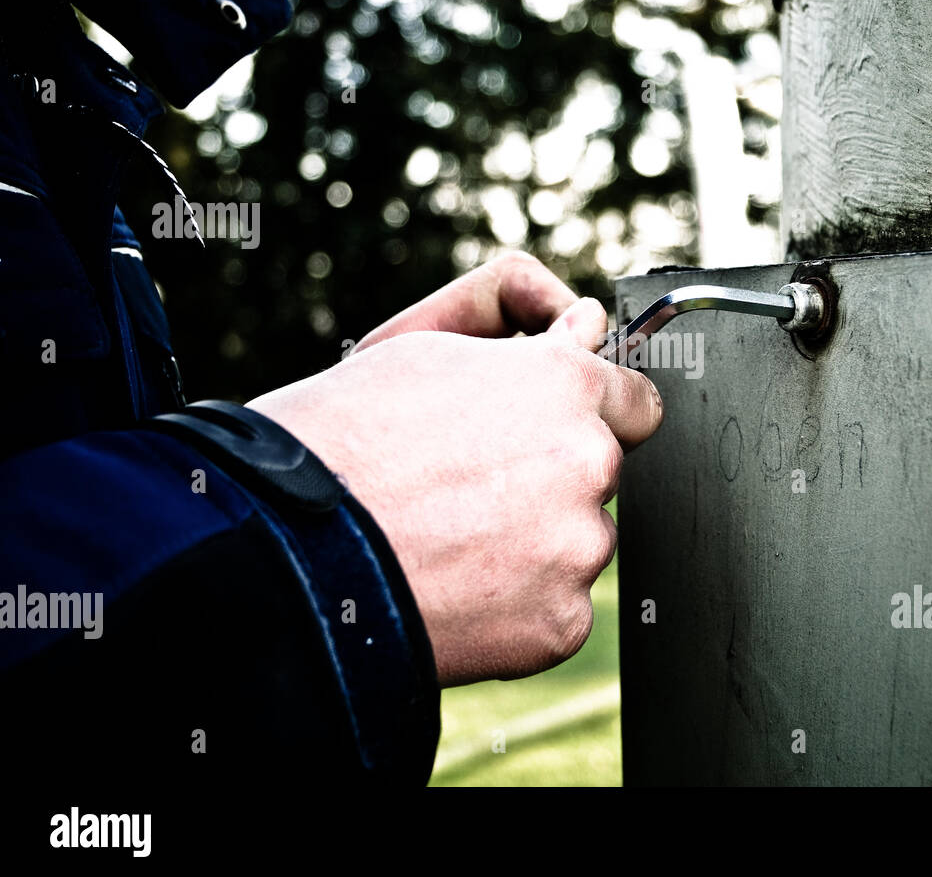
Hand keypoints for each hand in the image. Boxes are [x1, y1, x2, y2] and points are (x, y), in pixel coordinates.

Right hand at [247, 253, 662, 685]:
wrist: (283, 552)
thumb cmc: (338, 442)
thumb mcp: (418, 349)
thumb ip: (520, 329)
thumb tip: (586, 325)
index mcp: (565, 386)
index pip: (634, 400)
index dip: (595, 412)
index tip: (562, 428)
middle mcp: (587, 461)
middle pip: (600, 474)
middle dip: (554, 478)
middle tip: (470, 489)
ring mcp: (579, 547)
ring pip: (577, 543)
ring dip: (536, 544)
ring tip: (448, 542)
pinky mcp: (562, 621)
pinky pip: (558, 608)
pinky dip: (518, 606)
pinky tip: (456, 589)